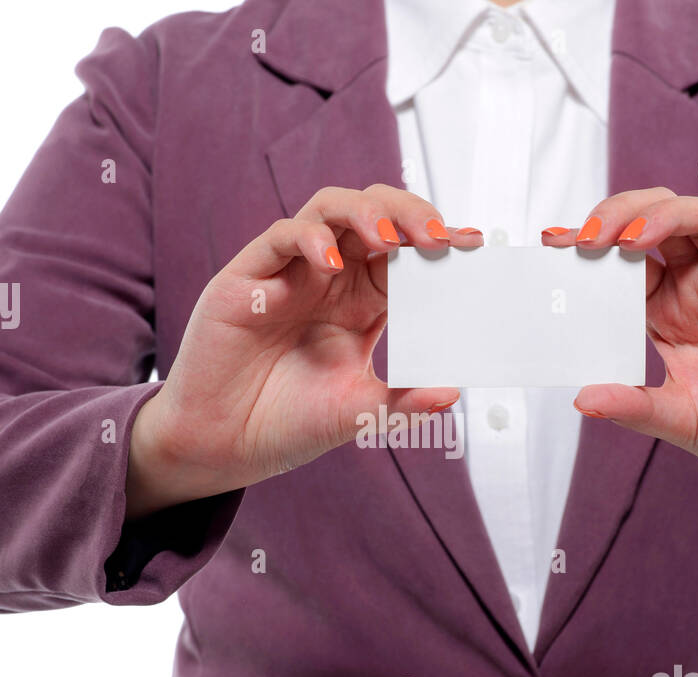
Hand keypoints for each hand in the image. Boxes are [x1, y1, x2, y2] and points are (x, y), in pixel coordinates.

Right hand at [126, 185, 480, 518]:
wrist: (223, 446)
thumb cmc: (284, 423)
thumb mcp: (358, 414)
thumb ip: (403, 401)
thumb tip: (452, 393)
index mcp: (361, 304)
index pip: (406, 254)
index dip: (438, 243)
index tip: (474, 245)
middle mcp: (328, 280)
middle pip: (374, 216)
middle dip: (410, 214)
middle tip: (438, 238)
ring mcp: (289, 273)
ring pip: (330, 209)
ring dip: (365, 213)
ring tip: (390, 238)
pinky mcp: (247, 278)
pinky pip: (281, 235)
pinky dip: (309, 239)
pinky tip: (330, 264)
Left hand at [542, 188, 697, 525]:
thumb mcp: (680, 422)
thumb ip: (634, 407)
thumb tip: (581, 398)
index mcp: (666, 313)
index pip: (622, 262)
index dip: (590, 246)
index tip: (552, 242)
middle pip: (659, 223)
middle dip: (622, 216)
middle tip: (588, 238)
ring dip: (670, 215)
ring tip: (634, 238)